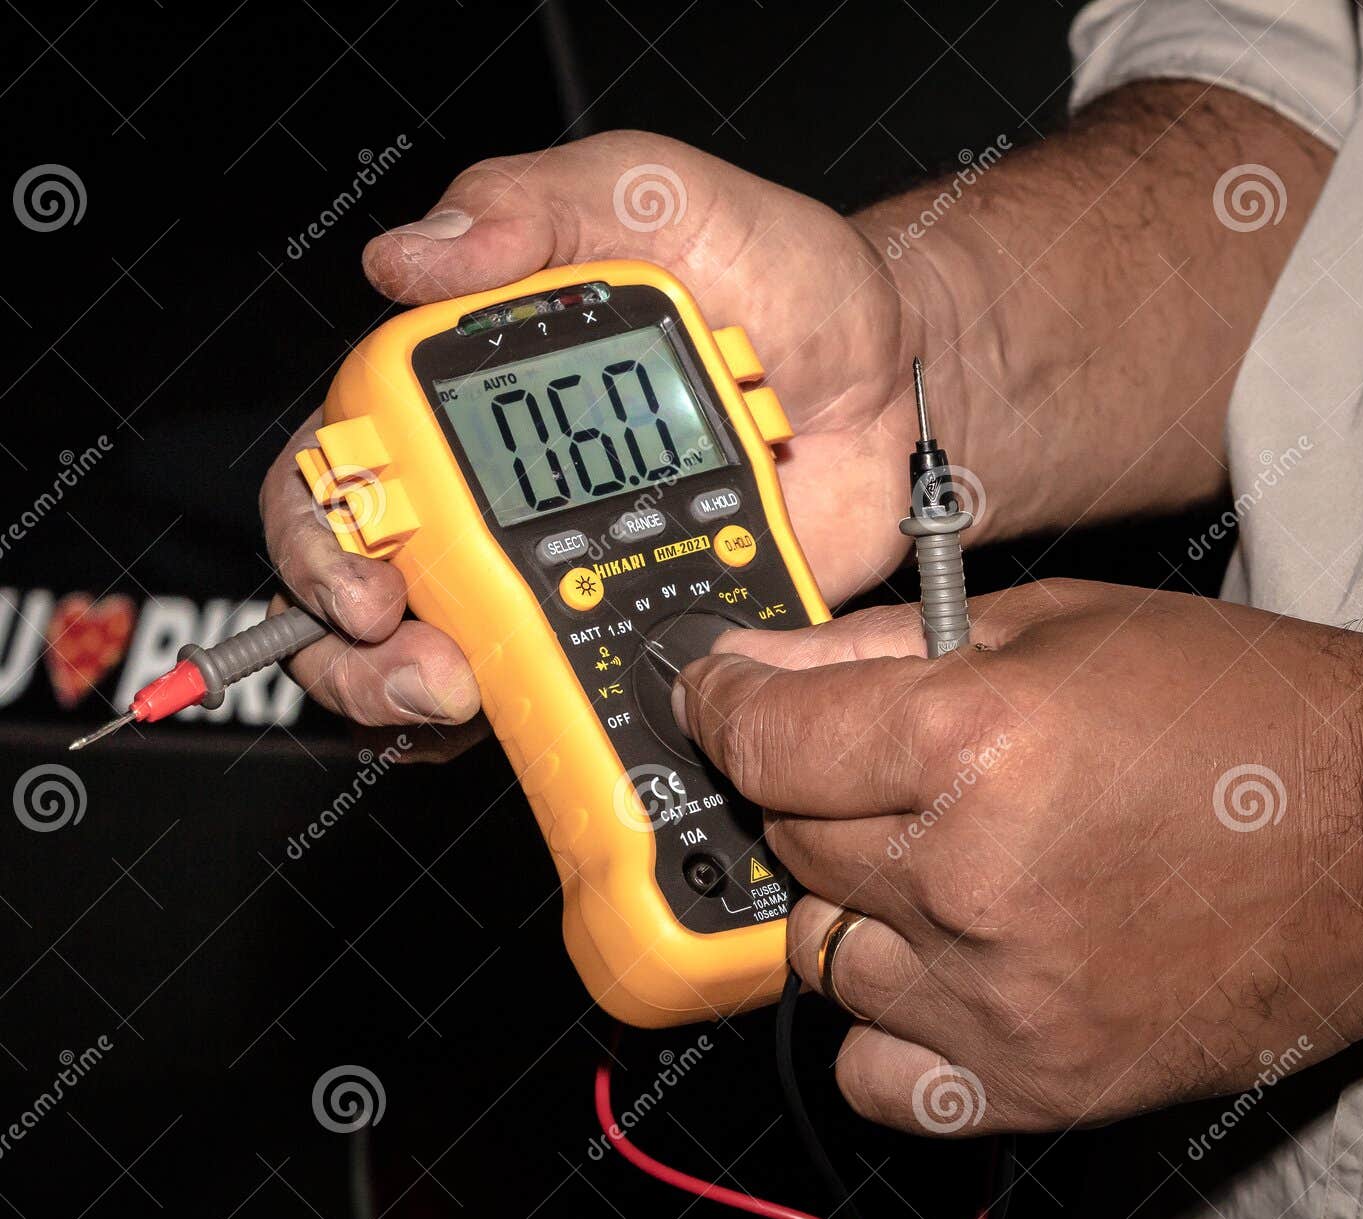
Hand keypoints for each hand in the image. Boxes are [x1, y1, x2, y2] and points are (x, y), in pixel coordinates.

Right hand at [260, 131, 925, 734]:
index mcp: (468, 391)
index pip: (342, 470)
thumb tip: (407, 259)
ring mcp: (557, 572)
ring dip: (420, 704)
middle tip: (423, 670)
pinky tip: (548, 720)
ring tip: (468, 700)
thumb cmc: (776, 278)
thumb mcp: (653, 198)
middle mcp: (491, 490)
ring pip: (440, 660)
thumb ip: (535, 208)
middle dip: (356, 652)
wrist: (888, 380)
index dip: (321, 535)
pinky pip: (557, 695)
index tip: (368, 583)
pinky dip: (532, 723)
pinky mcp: (631, 630)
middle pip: (365, 588)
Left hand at [675, 580, 1362, 1133]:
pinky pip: (874, 1069)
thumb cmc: (1247, 715)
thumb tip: (759, 666)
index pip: (763, 737)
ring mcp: (1001, 996)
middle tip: (878, 763)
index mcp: (979, 744)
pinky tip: (939, 963)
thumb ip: (887, 648)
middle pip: (787, 838)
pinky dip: (881, 1016)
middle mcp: (975, 879)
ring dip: (850, 897)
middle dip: (810, 787)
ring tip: (937, 859)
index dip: (720, 705)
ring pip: (818, 950)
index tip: (719, 698)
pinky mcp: (1036, 1079)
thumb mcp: (1062, 626)